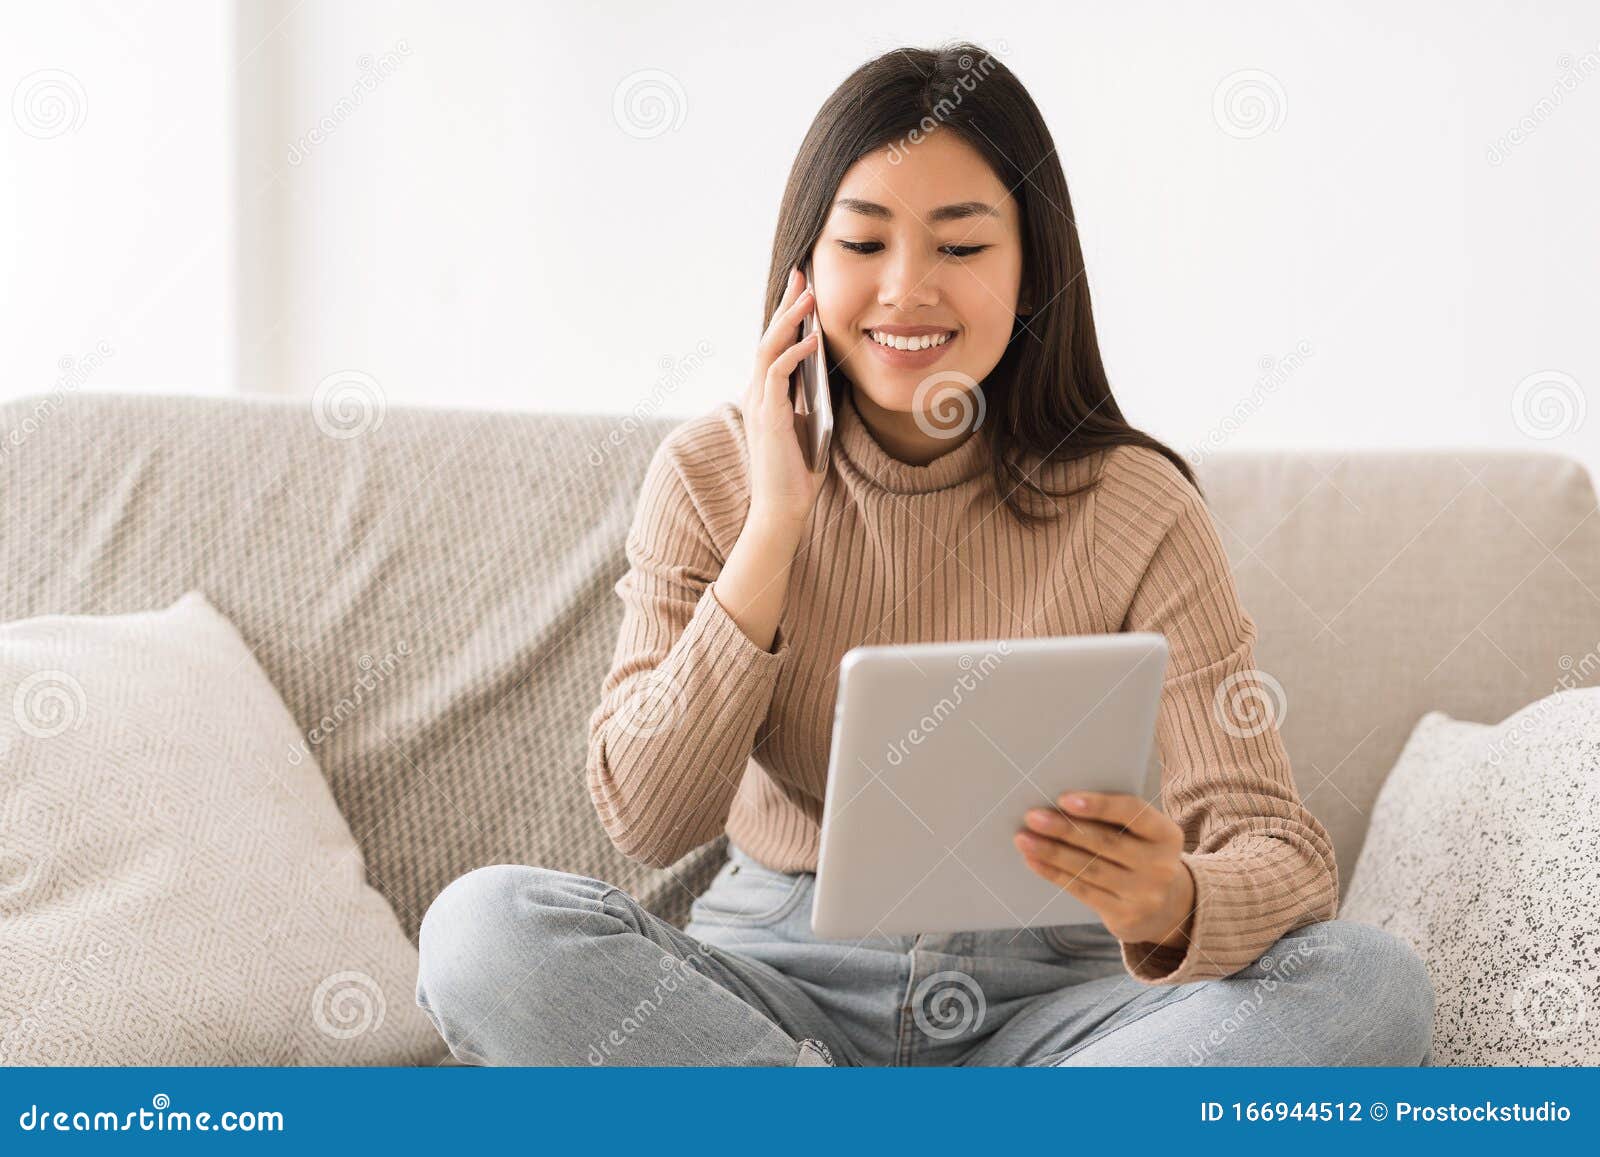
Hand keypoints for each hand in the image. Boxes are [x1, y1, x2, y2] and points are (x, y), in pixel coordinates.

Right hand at [739, 264, 828, 528]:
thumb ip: (810, 399)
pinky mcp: (769, 417)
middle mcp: (757, 393)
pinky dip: (794, 354)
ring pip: (769, 349)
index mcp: (766, 394)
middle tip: (801, 274)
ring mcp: (760, 404)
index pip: (774, 344)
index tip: (802, 288)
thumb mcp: (809, 425)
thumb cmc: (797, 472)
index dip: (787, 314)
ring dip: (790, 321)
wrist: (782, 508)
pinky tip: (813, 340)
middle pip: (769, 337)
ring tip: (809, 297)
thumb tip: (827, 373)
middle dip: (786, 304)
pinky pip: (778, 375)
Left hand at [1013, 790, 1195, 949]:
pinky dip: (1054, 873)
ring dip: (1052, 852)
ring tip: (1024, 838)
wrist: (1168, 908)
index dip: (1099, 805)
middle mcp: (1161, 865)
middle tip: (1032, 816)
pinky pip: (1083, 890)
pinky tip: (1034, 861)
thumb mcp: (1144, 836)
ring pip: (1090, 868)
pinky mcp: (1126, 916)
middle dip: (1064, 828)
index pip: (1133, 812)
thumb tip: (1059, 804)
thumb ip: (1115, 819)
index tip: (1064, 799)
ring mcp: (1145, 894)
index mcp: (1166, 834)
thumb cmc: (1141, 856)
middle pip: (1105, 842)